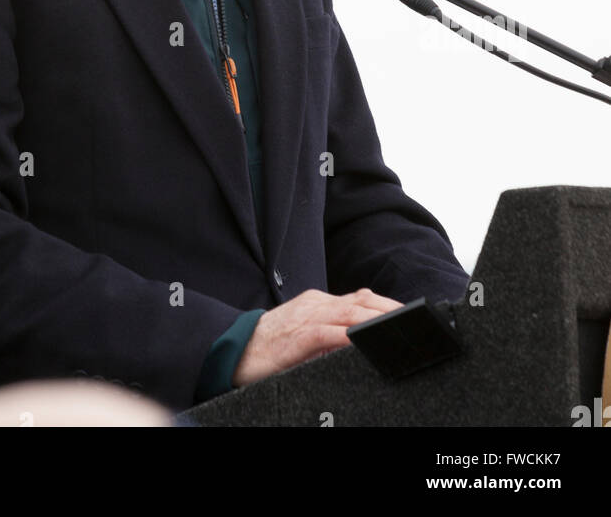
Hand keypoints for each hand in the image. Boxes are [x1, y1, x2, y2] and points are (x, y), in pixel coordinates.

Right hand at [232, 287, 402, 386]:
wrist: (233, 349)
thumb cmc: (270, 347)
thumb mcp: (306, 336)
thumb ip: (332, 335)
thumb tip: (363, 344)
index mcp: (319, 303)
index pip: (360, 299)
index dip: (387, 305)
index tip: (411, 315)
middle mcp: (315, 305)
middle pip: (361, 302)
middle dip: (391, 310)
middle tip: (417, 320)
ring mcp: (305, 318)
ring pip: (348, 314)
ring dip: (376, 320)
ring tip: (399, 327)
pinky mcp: (295, 338)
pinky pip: (325, 333)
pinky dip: (345, 336)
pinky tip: (361, 341)